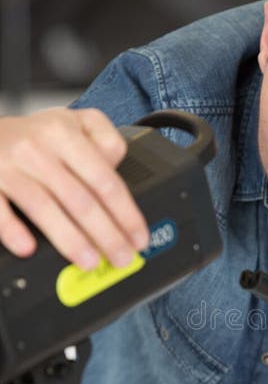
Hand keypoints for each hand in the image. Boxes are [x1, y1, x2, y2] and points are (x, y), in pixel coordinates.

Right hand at [0, 107, 149, 267]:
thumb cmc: (36, 136)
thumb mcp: (73, 123)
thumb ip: (104, 141)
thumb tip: (118, 170)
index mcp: (64, 134)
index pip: (104, 180)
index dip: (126, 213)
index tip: (138, 238)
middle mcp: (36, 148)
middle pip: (79, 198)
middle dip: (106, 234)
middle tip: (121, 258)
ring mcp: (7, 165)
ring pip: (44, 207)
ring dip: (70, 239)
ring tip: (88, 261)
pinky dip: (13, 230)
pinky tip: (29, 248)